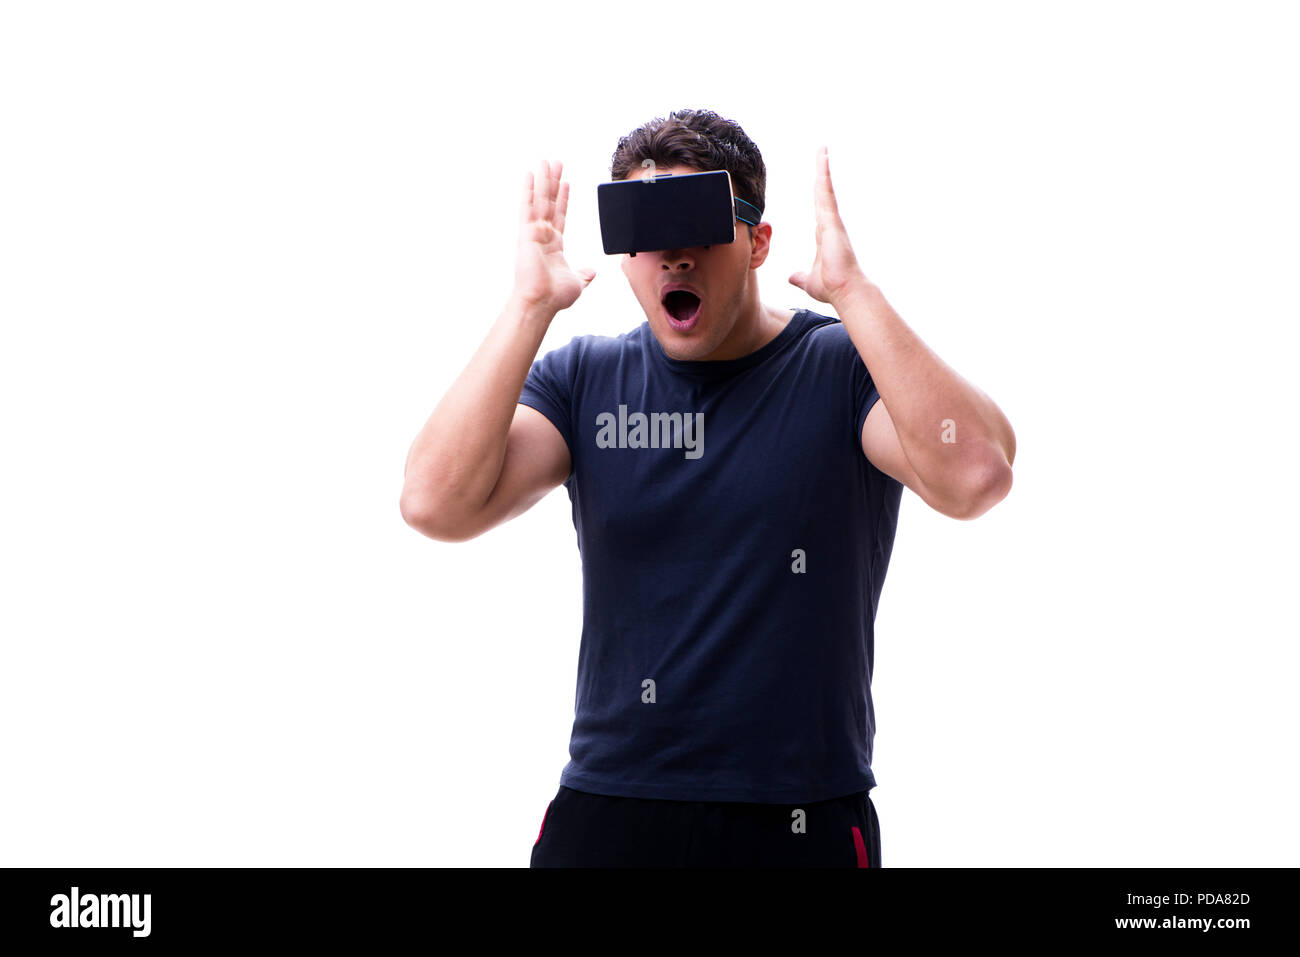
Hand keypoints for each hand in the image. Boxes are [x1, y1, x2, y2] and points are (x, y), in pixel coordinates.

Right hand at [513, 159, 595, 312]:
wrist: (541, 303)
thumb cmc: (553, 297)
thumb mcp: (576, 282)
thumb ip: (583, 274)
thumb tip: (592, 271)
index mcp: (554, 244)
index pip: (560, 215)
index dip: (563, 198)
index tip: (566, 183)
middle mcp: (543, 235)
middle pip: (550, 202)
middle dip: (553, 182)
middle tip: (556, 163)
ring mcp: (533, 232)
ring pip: (540, 200)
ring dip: (543, 179)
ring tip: (546, 161)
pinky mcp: (526, 233)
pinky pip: (527, 207)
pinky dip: (527, 190)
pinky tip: (529, 174)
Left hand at [788, 146, 867, 303]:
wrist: (844, 291)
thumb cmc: (831, 287)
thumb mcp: (808, 281)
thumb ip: (800, 277)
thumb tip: (791, 277)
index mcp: (823, 235)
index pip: (819, 207)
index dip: (819, 192)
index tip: (818, 179)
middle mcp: (829, 225)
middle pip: (823, 193)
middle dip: (822, 173)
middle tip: (822, 153)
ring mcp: (831, 222)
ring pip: (824, 189)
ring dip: (823, 169)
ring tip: (822, 149)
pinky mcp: (832, 221)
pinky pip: (826, 193)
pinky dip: (824, 177)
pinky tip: (823, 160)